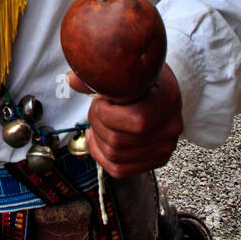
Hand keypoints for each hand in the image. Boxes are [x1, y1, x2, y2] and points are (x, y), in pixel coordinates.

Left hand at [66, 65, 182, 177]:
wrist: (164, 89)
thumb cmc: (145, 76)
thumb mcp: (128, 69)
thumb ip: (99, 76)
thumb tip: (70, 79)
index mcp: (167, 100)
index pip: (135, 121)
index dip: (107, 113)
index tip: (100, 100)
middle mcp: (170, 127)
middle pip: (118, 141)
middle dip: (96, 124)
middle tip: (95, 109)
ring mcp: (165, 147)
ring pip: (115, 156)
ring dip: (96, 138)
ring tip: (97, 121)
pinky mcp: (157, 159)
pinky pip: (120, 170)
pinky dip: (100, 155)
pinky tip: (96, 138)